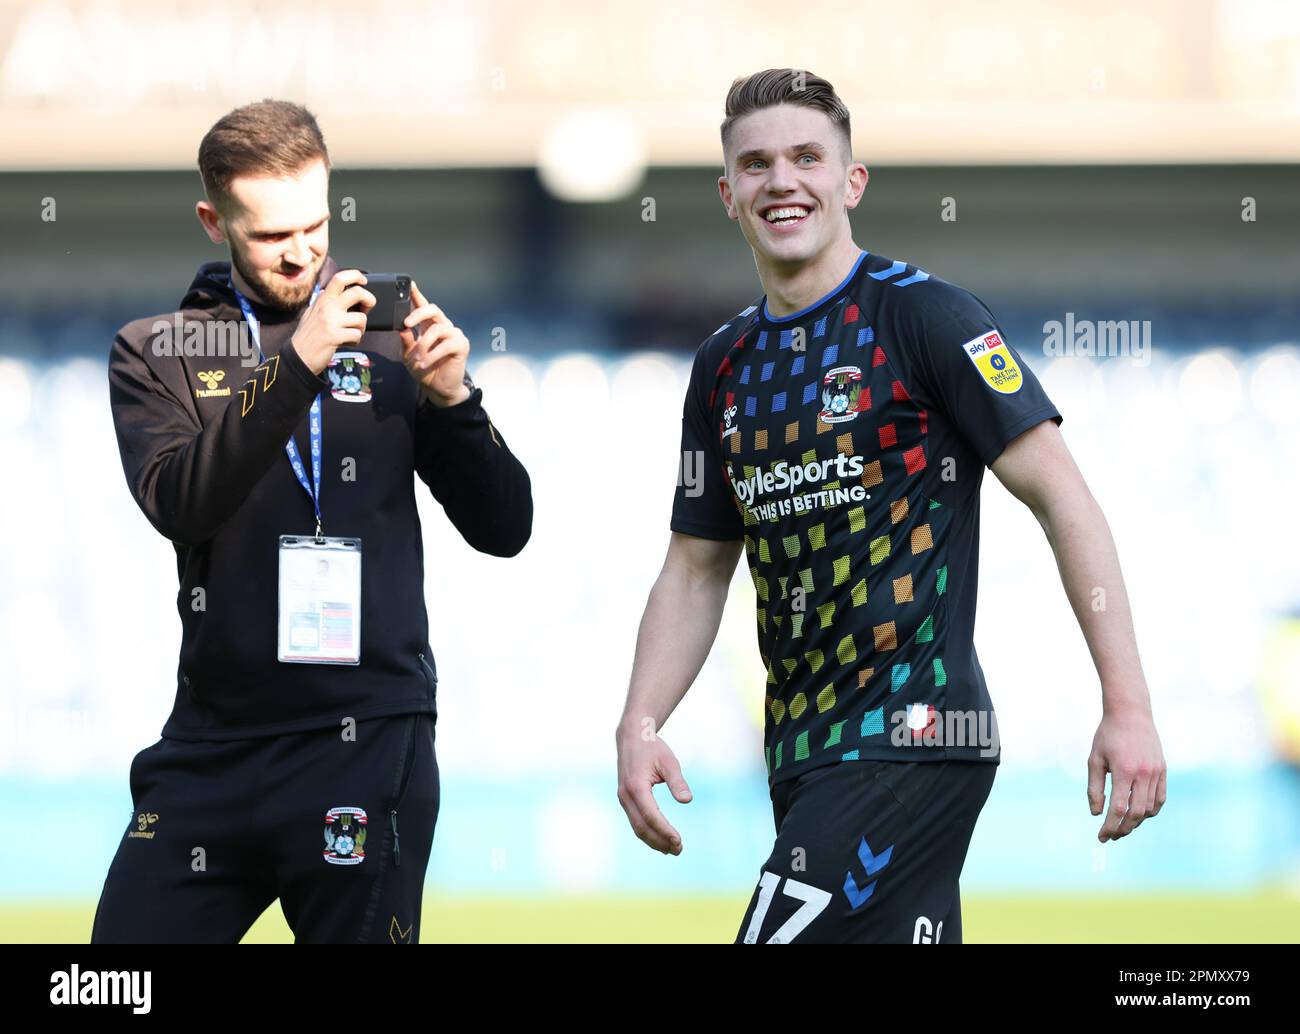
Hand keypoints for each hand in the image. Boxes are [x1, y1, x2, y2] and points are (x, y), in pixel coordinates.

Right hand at [290, 268, 374, 374]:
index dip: (355, 276)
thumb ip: (323, 302)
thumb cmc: (306, 336)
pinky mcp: (335, 336)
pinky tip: (346, 342)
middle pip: (357, 292)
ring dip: (361, 328)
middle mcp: (327, 307)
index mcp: (322, 299)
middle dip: (370, 300)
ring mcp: (331, 321)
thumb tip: (335, 292)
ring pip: (361, 318)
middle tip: (368, 308)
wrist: (297, 357)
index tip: (364, 280)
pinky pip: (357, 335)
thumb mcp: (311, 313)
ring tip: (351, 333)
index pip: (339, 278)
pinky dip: (356, 341)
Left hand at [400, 281, 470, 405]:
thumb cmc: (425, 370)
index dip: (417, 295)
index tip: (410, 285)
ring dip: (424, 345)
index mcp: (429, 326)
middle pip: (434, 309)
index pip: (424, 307)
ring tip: (417, 359)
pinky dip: (432, 355)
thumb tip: (402, 330)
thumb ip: (406, 342)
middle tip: (407, 323)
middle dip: (418, 313)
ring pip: (437, 329)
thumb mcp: (409, 356)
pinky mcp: (461, 345)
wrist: (438, 388)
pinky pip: (445, 345)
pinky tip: (425, 364)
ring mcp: (453, 335)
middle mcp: (443, 327)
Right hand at [616, 722, 691, 854]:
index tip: (679, 841)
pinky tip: (660, 840)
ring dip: (653, 841)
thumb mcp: (669, 761)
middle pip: (642, 827)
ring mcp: (623, 799)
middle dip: (660, 841)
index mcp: (636, 786)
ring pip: (637, 827)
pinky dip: (647, 833)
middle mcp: (626, 795)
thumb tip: (687, 800)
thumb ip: (677, 781)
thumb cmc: (652, 748)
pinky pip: (635, 821)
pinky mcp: (625, 800)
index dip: (665, 831)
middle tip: (679, 850)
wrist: (632, 737)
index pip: (651, 816)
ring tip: (672, 850)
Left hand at [1088, 706, 1165, 841]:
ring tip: (1123, 826)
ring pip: (1150, 808)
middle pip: (1136, 813)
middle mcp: (1143, 773)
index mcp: (1123, 770)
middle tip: (1112, 836)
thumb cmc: (1108, 736)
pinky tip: (1139, 814)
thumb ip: (1095, 788)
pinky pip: (1160, 798)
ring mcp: (1156, 772)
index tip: (1101, 836)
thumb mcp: (1094, 759)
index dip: (1110, 826)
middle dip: (1123, 829)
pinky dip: (1150, 810)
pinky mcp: (1163, 770)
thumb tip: (1097, 814)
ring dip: (1137, 821)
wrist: (1131, 713)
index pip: (1118, 808)